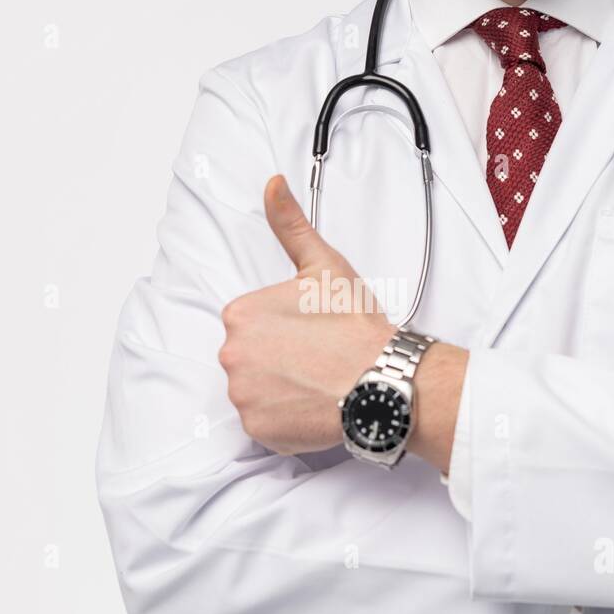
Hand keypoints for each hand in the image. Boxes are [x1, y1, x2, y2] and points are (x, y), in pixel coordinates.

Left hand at [219, 176, 394, 453]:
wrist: (382, 378)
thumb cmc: (355, 323)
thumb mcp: (323, 266)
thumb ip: (290, 225)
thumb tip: (272, 183)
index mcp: (240, 314)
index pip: (253, 324)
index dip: (286, 329)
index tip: (312, 333)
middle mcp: (232, 355)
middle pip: (251, 358)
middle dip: (279, 360)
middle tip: (317, 359)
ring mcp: (243, 396)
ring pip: (257, 391)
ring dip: (282, 390)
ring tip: (318, 382)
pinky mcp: (258, 430)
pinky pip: (265, 424)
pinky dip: (286, 420)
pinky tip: (313, 405)